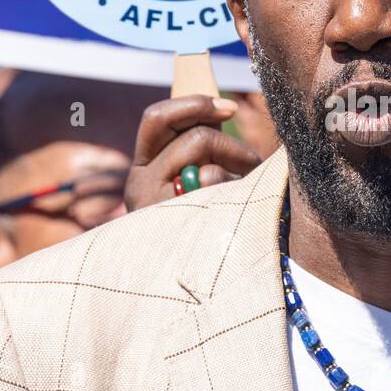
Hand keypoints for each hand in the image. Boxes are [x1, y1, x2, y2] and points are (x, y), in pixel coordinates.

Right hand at [124, 95, 263, 210]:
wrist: (180, 285)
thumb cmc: (196, 221)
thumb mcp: (189, 177)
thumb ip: (198, 148)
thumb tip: (223, 110)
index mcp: (141, 166)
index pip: (156, 119)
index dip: (193, 104)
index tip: (229, 107)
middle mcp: (139, 184)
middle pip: (191, 137)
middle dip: (228, 140)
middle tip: (250, 157)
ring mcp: (155, 205)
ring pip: (205, 160)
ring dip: (236, 164)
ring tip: (247, 184)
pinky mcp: (176, 222)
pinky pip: (212, 185)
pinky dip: (233, 189)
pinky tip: (236, 207)